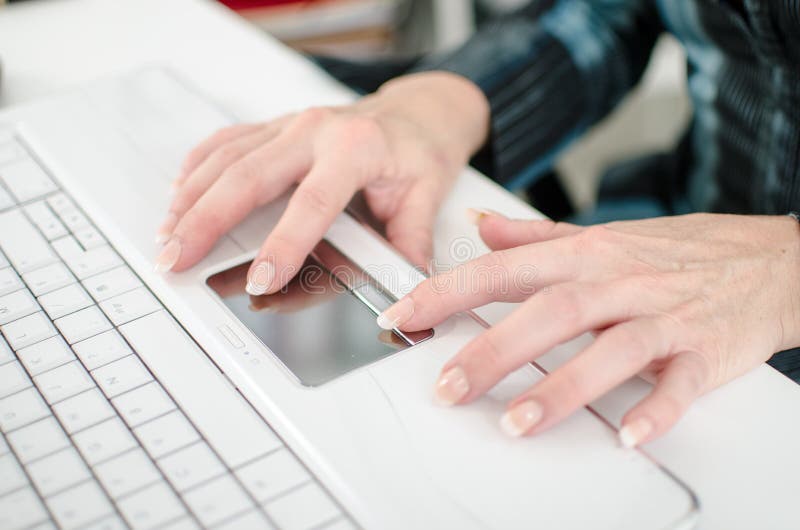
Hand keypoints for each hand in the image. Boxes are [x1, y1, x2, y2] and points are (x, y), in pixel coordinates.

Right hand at [154, 72, 489, 294]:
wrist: (417, 111)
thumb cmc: (419, 152)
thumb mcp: (426, 196)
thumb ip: (410, 243)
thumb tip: (404, 291)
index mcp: (356, 148)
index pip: (313, 201)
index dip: (285, 243)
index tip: (260, 280)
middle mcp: (315, 130)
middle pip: (249, 175)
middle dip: (207, 220)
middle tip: (177, 259)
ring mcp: (291, 124)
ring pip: (228, 158)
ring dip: (192, 198)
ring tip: (167, 236)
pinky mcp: (276, 127)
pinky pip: (228, 142)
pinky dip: (198, 167)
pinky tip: (178, 193)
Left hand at [377, 212, 799, 445]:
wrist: (770, 258)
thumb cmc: (680, 250)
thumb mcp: (602, 235)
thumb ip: (535, 236)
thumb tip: (478, 225)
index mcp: (587, 254)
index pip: (504, 269)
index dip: (450, 291)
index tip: (405, 315)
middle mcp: (620, 281)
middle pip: (549, 311)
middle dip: (494, 350)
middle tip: (449, 388)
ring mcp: (664, 315)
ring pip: (608, 347)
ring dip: (561, 386)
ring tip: (517, 423)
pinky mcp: (705, 349)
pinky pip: (680, 382)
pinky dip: (655, 408)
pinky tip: (626, 435)